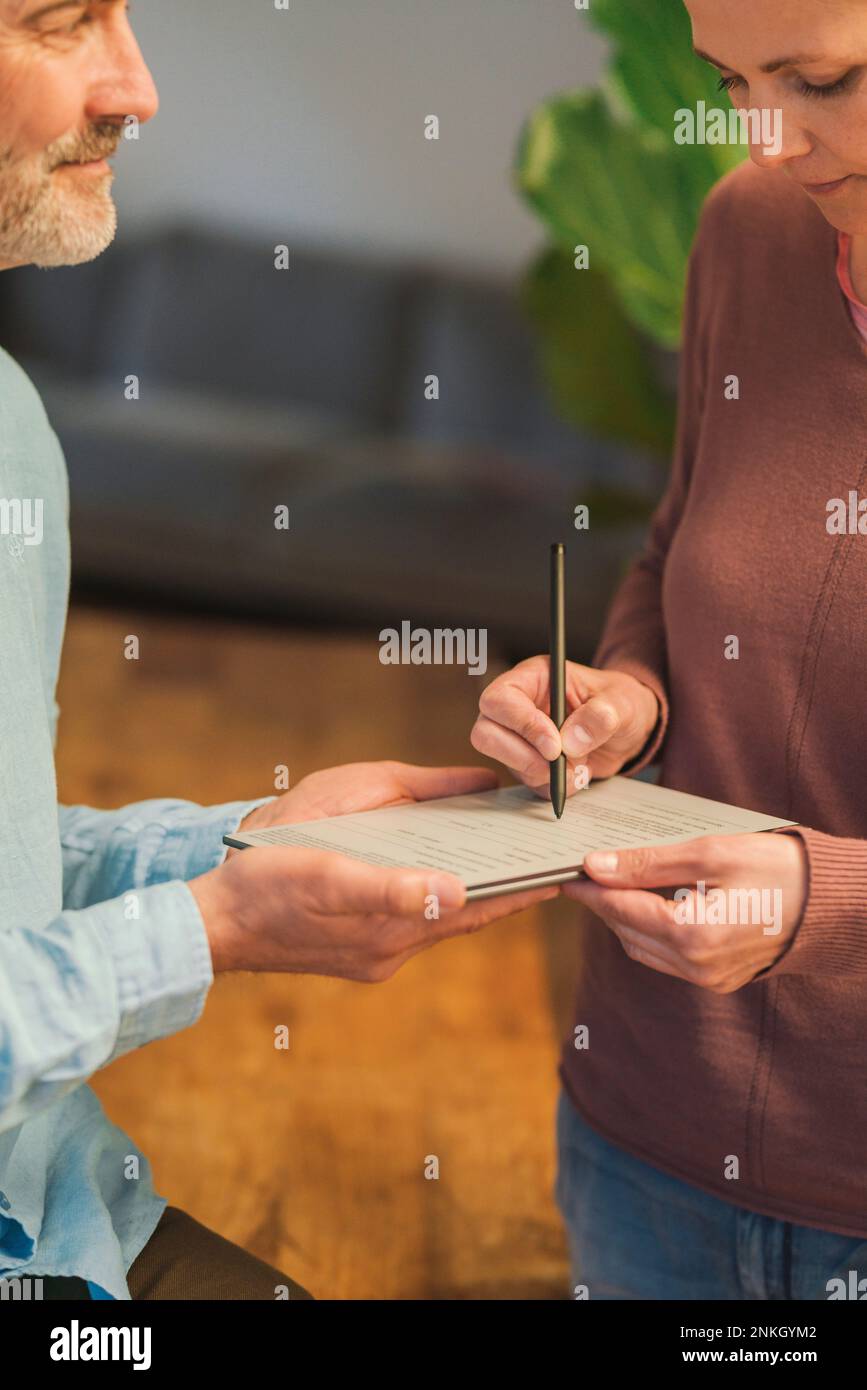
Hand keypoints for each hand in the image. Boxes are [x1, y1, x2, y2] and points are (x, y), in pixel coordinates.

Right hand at [193, 761, 557, 980]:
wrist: (209, 923)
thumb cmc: (264, 889)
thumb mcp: (328, 878)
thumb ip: (392, 890)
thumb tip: (458, 890)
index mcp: (392, 932)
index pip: (475, 910)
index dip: (519, 892)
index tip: (565, 873)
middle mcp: (389, 948)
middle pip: (464, 916)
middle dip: (506, 892)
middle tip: (550, 864)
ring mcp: (370, 949)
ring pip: (439, 916)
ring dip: (473, 894)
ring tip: (509, 866)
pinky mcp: (351, 943)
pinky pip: (410, 917)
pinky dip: (436, 896)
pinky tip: (439, 877)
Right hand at [471, 655, 658, 798]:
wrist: (628, 731)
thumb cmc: (621, 704)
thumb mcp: (623, 702)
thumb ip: (601, 715)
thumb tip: (572, 740)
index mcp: (533, 679)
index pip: (500, 699)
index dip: (521, 724)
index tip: (554, 744)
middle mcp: (518, 708)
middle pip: (485, 734)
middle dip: (521, 755)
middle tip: (558, 761)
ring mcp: (519, 739)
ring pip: (505, 763)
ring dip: (543, 772)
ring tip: (578, 763)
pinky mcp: (529, 765)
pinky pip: (529, 784)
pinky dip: (555, 786)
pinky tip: (577, 772)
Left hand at [562, 831, 808, 991]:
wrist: (832, 904)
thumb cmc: (778, 869)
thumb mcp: (711, 853)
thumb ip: (648, 862)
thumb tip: (596, 865)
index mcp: (693, 936)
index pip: (621, 909)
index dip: (590, 889)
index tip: (565, 871)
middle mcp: (696, 967)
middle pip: (627, 931)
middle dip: (603, 902)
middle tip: (585, 872)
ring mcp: (707, 979)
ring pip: (642, 948)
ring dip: (623, 918)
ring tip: (612, 883)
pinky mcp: (717, 979)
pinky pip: (666, 957)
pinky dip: (648, 931)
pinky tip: (647, 903)